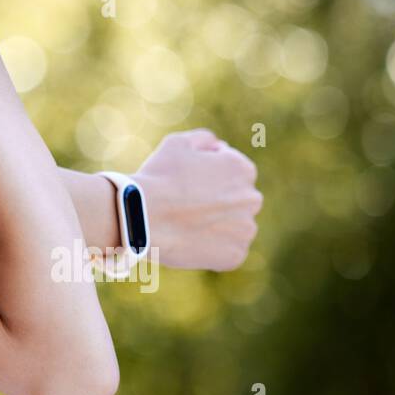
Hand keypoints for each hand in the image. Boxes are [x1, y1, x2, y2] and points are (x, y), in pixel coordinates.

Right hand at [132, 128, 262, 270]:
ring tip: (185, 225)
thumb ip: (204, 139)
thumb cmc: (158, 177)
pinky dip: (212, 249)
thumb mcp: (177, 143)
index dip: (205, 177)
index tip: (185, 184)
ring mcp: (245, 229)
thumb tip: (219, 147)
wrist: (142, 216)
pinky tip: (189, 241)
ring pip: (233, 227)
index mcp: (243, 169)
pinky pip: (227, 251)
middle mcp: (252, 198)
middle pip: (236, 200)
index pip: (231, 172)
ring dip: (217, 226)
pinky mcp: (235, 255)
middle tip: (186, 207)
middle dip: (217, 202)